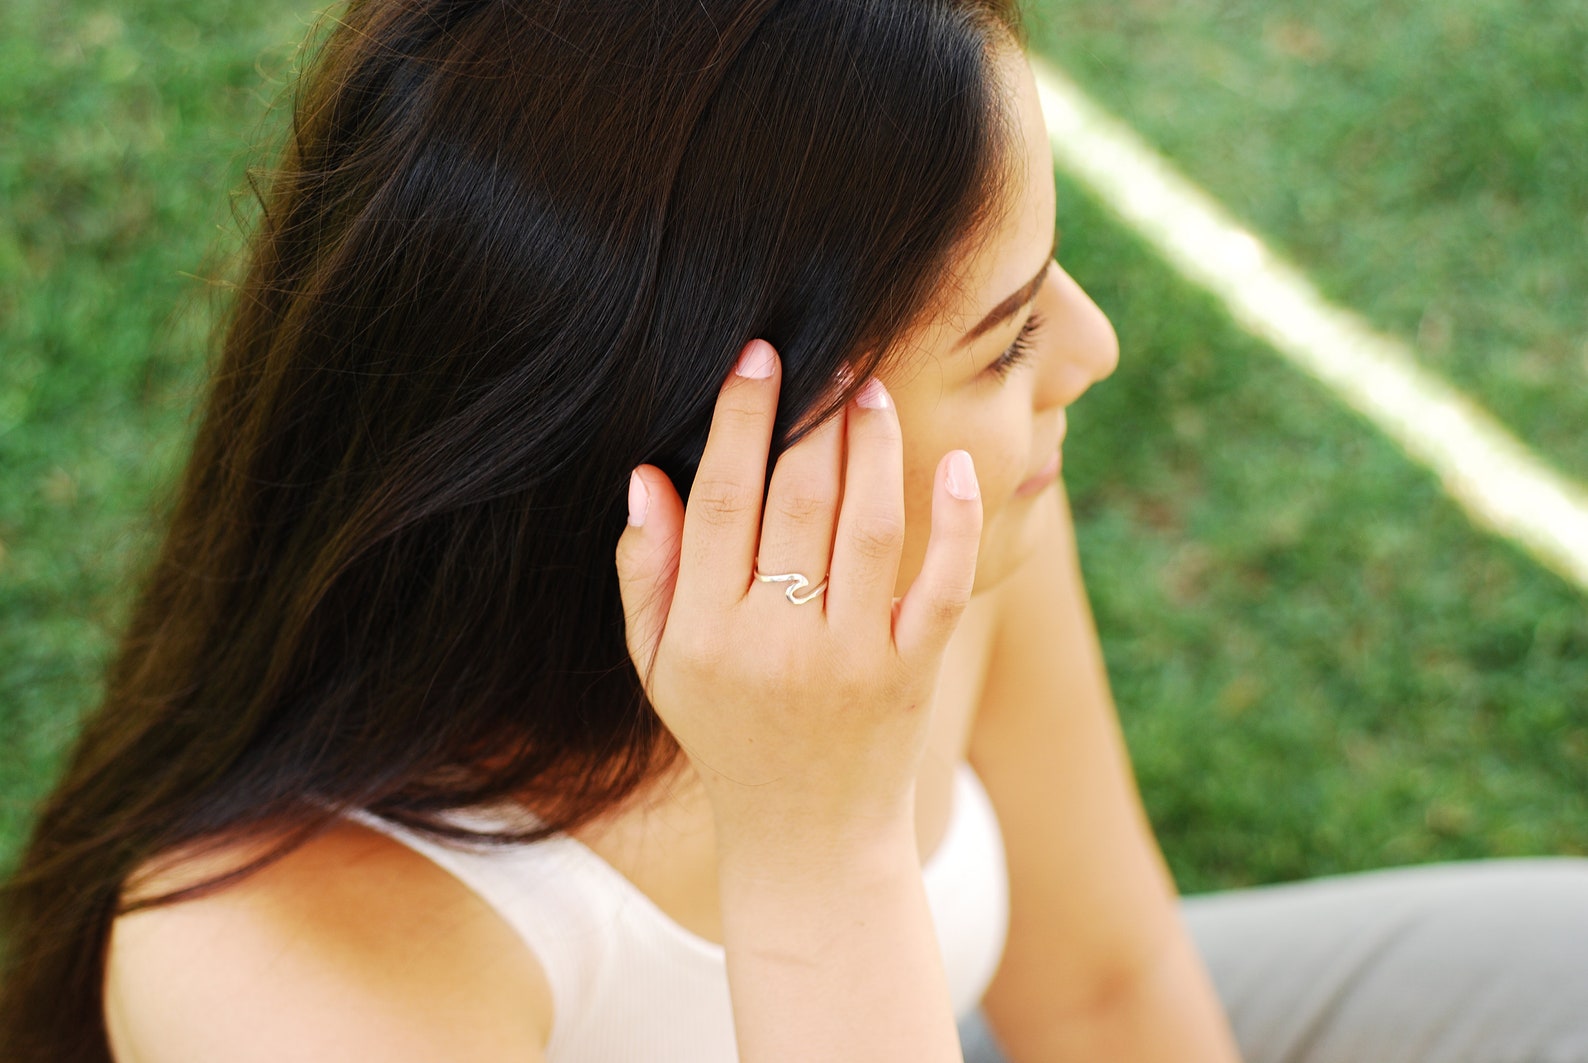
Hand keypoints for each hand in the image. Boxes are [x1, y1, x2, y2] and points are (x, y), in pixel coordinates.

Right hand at [614, 339, 983, 851]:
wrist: (807, 839)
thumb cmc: (726, 736)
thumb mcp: (661, 667)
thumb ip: (646, 573)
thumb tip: (645, 475)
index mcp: (707, 635)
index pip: (722, 502)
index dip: (738, 421)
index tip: (758, 355)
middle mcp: (778, 643)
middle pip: (799, 500)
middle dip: (816, 415)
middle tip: (833, 352)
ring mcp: (854, 659)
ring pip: (869, 526)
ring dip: (875, 445)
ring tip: (873, 390)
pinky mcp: (913, 672)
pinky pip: (943, 585)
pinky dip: (955, 522)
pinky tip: (954, 463)